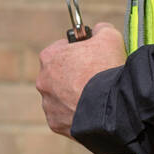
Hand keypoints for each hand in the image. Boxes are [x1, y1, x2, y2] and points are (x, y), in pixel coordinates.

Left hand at [36, 22, 127, 138]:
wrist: (110, 105)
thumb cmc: (106, 67)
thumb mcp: (110, 36)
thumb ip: (101, 30)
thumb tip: (99, 30)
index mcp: (49, 57)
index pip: (59, 49)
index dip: (77, 50)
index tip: (90, 54)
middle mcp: (43, 82)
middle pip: (59, 74)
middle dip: (74, 74)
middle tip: (94, 75)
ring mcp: (48, 105)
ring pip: (61, 97)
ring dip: (74, 95)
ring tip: (95, 95)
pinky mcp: (56, 124)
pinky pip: (66, 115)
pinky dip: (76, 112)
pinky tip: (92, 109)